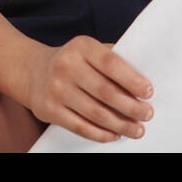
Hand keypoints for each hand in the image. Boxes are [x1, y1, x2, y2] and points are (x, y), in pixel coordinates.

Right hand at [24, 36, 154, 142]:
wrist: (33, 71)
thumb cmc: (73, 61)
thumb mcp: (89, 50)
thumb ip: (112, 59)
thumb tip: (142, 80)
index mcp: (81, 47)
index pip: (111, 63)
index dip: (132, 80)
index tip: (148, 92)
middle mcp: (66, 66)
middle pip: (106, 92)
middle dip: (131, 106)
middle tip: (147, 114)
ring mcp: (56, 89)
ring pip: (95, 113)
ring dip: (121, 124)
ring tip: (137, 129)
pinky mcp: (49, 110)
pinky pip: (81, 127)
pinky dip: (101, 134)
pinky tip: (115, 134)